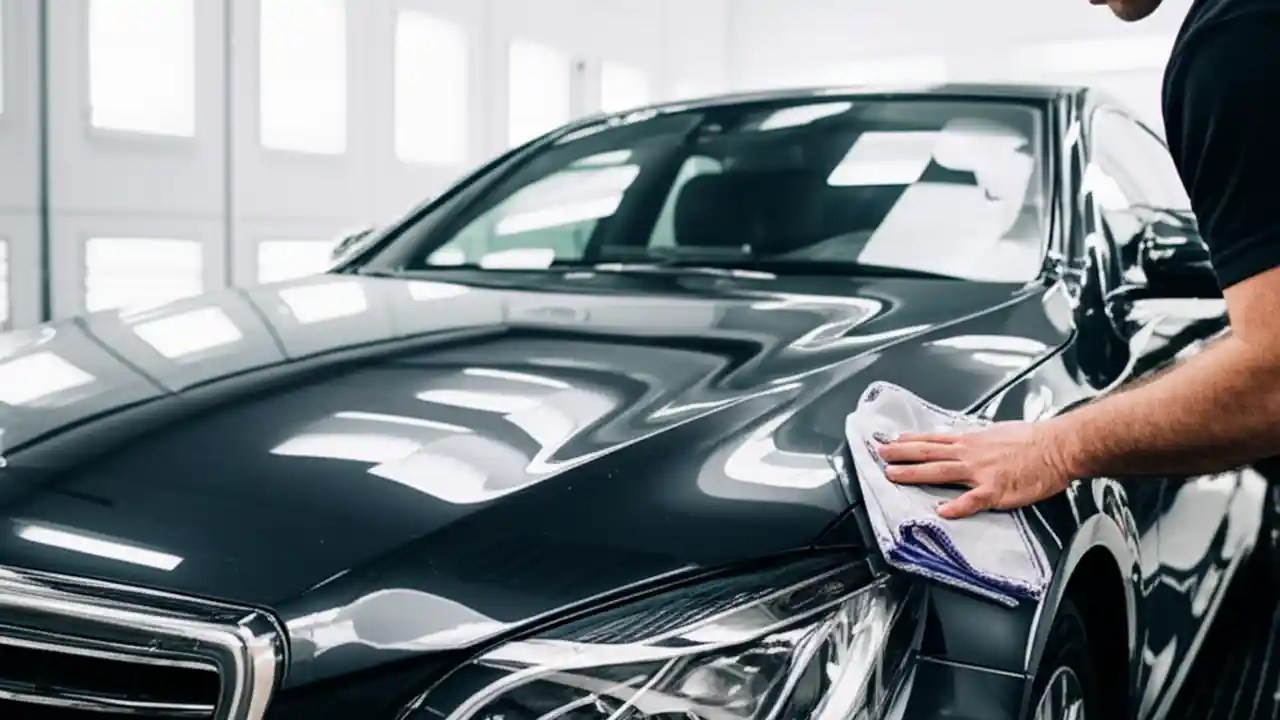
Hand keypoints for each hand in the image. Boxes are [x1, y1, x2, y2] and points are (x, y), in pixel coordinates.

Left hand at [876, 421, 1072, 518]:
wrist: (1057, 447)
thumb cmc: (1032, 440)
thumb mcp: (996, 432)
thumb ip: (975, 440)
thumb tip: (960, 441)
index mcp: (971, 441)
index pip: (933, 440)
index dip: (910, 441)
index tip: (890, 442)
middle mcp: (970, 454)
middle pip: (929, 453)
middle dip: (901, 455)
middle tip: (879, 456)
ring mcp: (981, 472)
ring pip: (941, 471)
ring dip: (915, 473)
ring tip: (893, 476)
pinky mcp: (996, 490)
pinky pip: (972, 500)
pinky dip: (956, 506)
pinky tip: (941, 510)